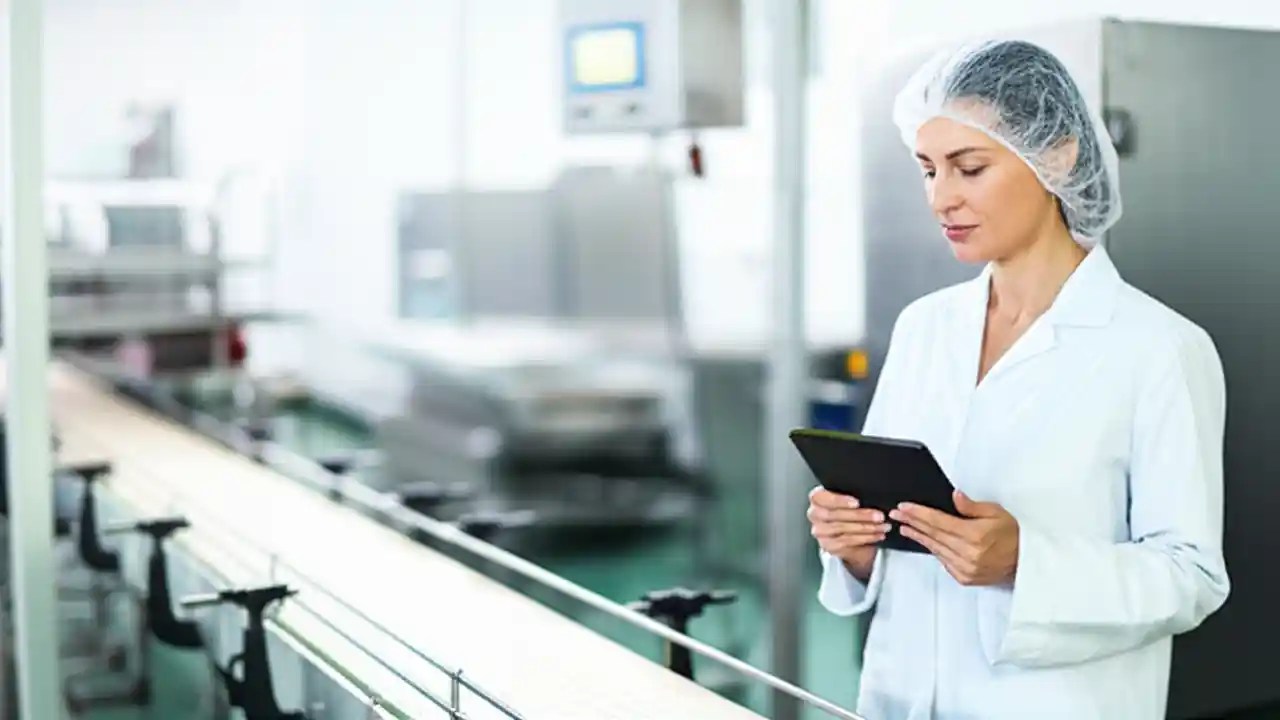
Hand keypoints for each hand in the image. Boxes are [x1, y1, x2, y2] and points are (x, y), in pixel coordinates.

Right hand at [807, 487, 891, 580]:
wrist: (847, 532)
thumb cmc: (849, 510)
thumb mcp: (849, 499)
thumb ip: (853, 494)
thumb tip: (872, 495)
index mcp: (817, 498)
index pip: (821, 497)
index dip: (839, 500)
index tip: (857, 503)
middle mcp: (814, 514)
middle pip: (834, 514)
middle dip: (860, 515)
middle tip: (879, 516)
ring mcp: (819, 531)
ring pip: (842, 529)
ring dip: (866, 528)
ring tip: (882, 526)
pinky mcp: (828, 545)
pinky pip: (847, 541)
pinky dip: (866, 538)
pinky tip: (877, 535)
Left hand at [889, 490, 1018, 585]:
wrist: (1025, 561)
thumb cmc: (1012, 534)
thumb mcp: (995, 512)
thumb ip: (971, 506)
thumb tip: (954, 495)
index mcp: (975, 535)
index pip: (939, 522)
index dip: (919, 513)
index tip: (904, 508)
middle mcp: (968, 553)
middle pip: (933, 535)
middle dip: (913, 523)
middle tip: (896, 515)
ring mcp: (965, 568)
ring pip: (935, 549)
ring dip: (919, 537)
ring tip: (905, 527)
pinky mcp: (964, 578)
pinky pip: (943, 561)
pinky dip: (934, 550)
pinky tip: (925, 541)